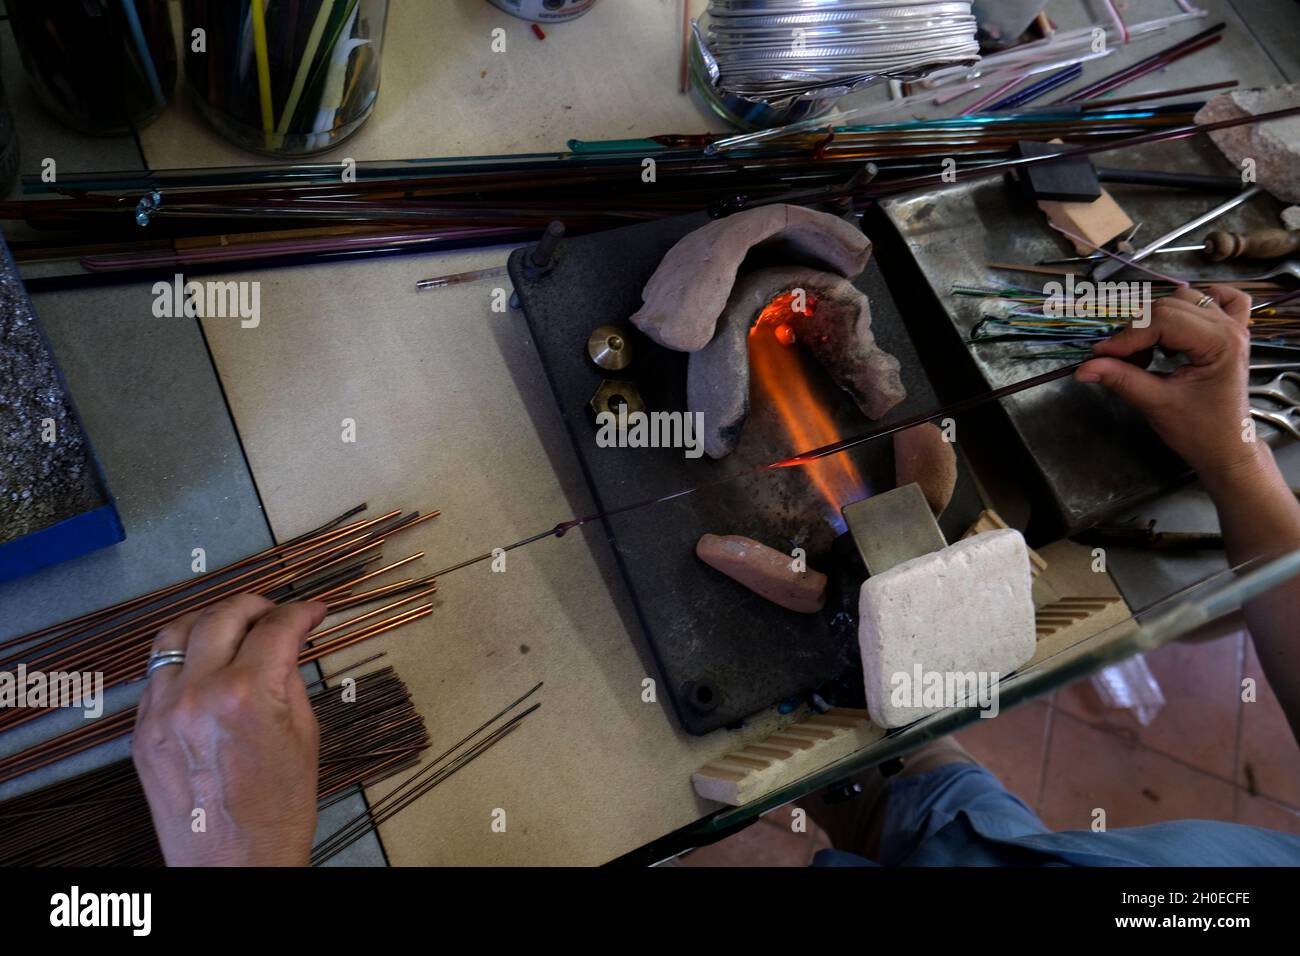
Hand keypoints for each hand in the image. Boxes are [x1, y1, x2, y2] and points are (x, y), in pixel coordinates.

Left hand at [133, 594, 325, 866]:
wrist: (235, 866)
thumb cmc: (276, 812)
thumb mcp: (305, 735)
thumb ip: (289, 680)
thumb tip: (286, 644)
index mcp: (246, 695)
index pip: (276, 627)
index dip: (302, 611)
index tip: (314, 611)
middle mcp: (197, 695)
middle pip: (222, 616)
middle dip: (257, 606)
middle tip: (276, 613)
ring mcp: (161, 712)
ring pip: (175, 634)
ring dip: (209, 622)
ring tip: (233, 629)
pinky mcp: (142, 732)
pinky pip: (156, 674)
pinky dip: (182, 659)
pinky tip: (204, 666)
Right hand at [1075, 285, 1262, 487]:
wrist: (1226, 448)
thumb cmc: (1198, 430)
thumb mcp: (1156, 404)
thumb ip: (1121, 379)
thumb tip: (1084, 368)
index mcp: (1220, 343)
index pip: (1163, 321)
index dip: (1128, 336)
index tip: (1100, 356)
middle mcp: (1230, 327)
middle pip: (1170, 306)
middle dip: (1137, 330)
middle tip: (1121, 360)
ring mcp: (1234, 326)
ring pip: (1186, 298)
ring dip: (1158, 319)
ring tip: (1148, 351)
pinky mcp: (1232, 331)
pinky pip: (1221, 299)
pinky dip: (1198, 303)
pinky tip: (1181, 323)